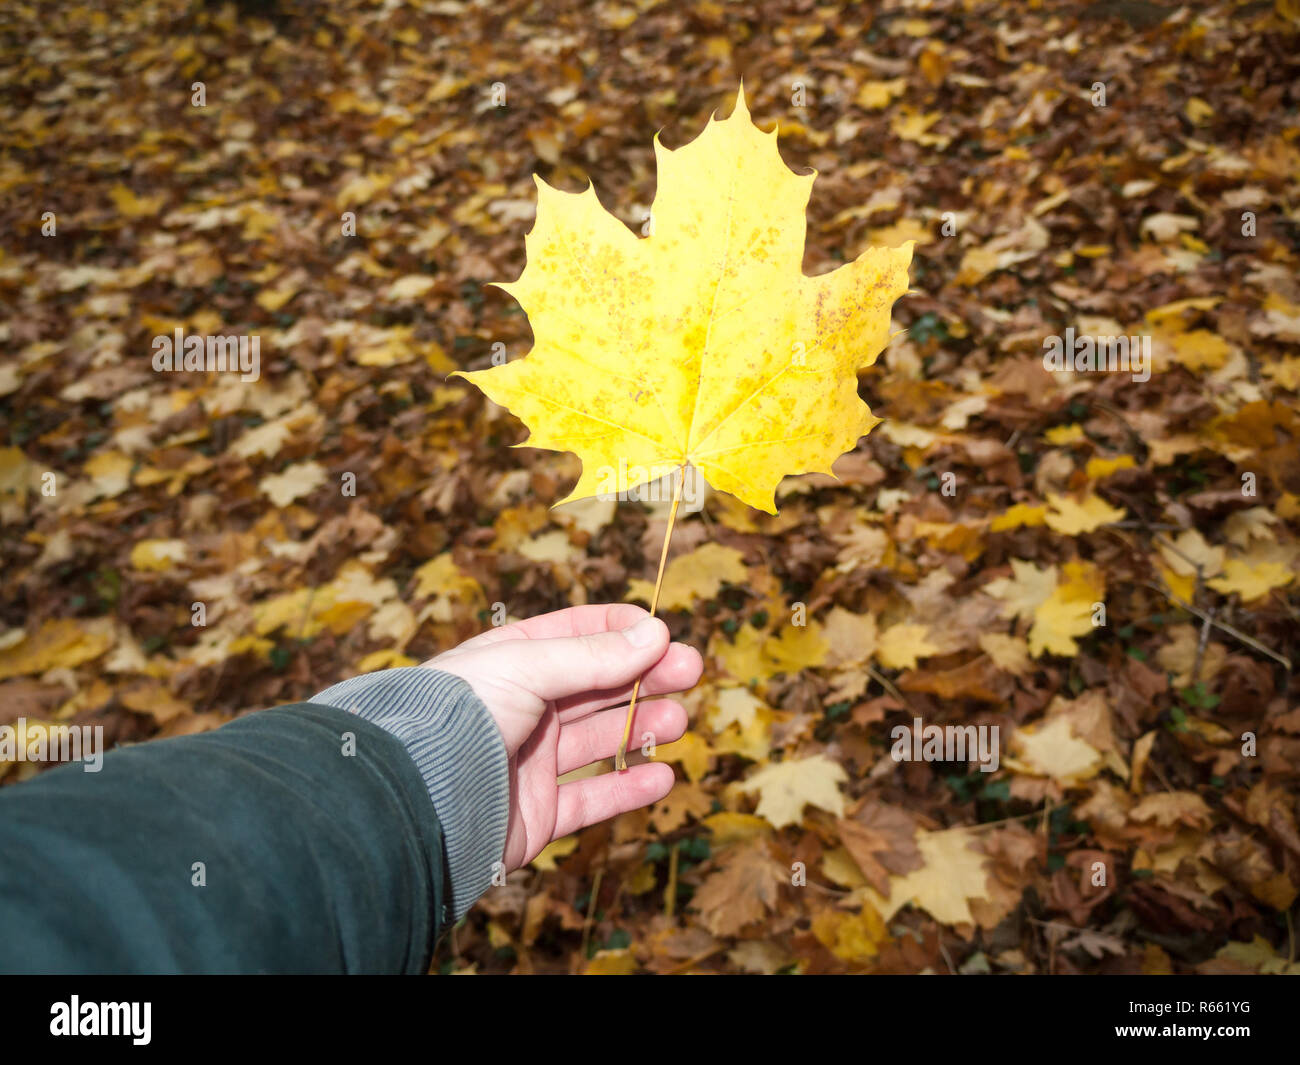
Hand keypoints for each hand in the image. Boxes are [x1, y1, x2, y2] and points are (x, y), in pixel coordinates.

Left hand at [424, 604, 702, 871]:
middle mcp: (524, 708)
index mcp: (512, 661)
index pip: (577, 634)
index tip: (663, 632)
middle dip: (647, 676)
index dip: (623, 631)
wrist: (416, 797)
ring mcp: (530, 762)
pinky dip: (629, 789)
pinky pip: (591, 799)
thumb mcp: (525, 664)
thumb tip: (656, 633)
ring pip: (600, 740)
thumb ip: (593, 655)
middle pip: (598, 685)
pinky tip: (661, 777)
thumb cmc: (458, 714)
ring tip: (677, 722)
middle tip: (692, 671)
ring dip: (643, 727)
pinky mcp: (536, 814)